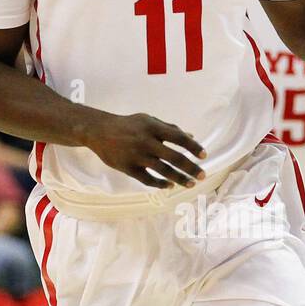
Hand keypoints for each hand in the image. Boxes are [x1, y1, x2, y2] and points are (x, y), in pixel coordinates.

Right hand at [84, 110, 206, 189]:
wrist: (100, 131)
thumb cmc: (129, 125)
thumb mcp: (148, 120)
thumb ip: (170, 128)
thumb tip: (191, 137)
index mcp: (153, 127)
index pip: (179, 138)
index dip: (193, 147)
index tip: (204, 155)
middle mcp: (146, 142)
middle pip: (174, 158)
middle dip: (191, 168)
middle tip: (202, 175)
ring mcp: (137, 156)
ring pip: (163, 171)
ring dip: (179, 179)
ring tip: (190, 184)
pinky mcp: (128, 168)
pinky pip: (148, 179)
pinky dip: (160, 184)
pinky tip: (169, 185)